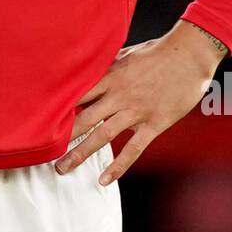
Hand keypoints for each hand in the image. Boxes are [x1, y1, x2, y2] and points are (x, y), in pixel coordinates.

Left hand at [56, 21, 223, 184]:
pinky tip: (105, 179)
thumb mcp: (126, 53)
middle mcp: (119, 96)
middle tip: (43, 152)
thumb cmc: (158, 51)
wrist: (189, 55)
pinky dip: (118, 165)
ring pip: (102, 136)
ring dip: (81, 153)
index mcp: (110, 77)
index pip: (77, 95)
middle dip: (62, 137)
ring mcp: (136, 111)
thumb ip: (107, 65)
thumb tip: (87, 66)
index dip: (58, 109)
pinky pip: (133, 149)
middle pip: (84, 119)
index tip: (41, 121)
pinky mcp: (154, 123)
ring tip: (63, 167)